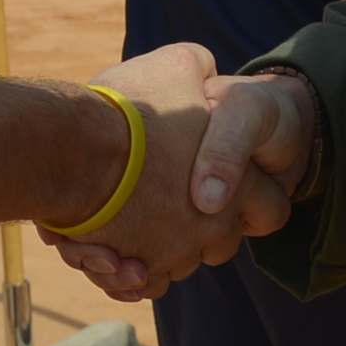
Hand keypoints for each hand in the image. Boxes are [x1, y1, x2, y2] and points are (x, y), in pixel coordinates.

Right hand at [46, 67, 314, 301]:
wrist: (73, 147)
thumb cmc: (130, 107)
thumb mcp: (179, 64)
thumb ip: (201, 69)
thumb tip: (203, 74)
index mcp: (236, 184)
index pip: (272, 207)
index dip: (255, 194)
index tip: (231, 185)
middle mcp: (211, 227)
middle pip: (224, 241)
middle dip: (205, 225)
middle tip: (175, 197)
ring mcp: (174, 252)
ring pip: (180, 261)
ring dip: (162, 245)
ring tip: (135, 219)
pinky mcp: (137, 269)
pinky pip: (146, 282)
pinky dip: (133, 271)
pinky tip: (118, 248)